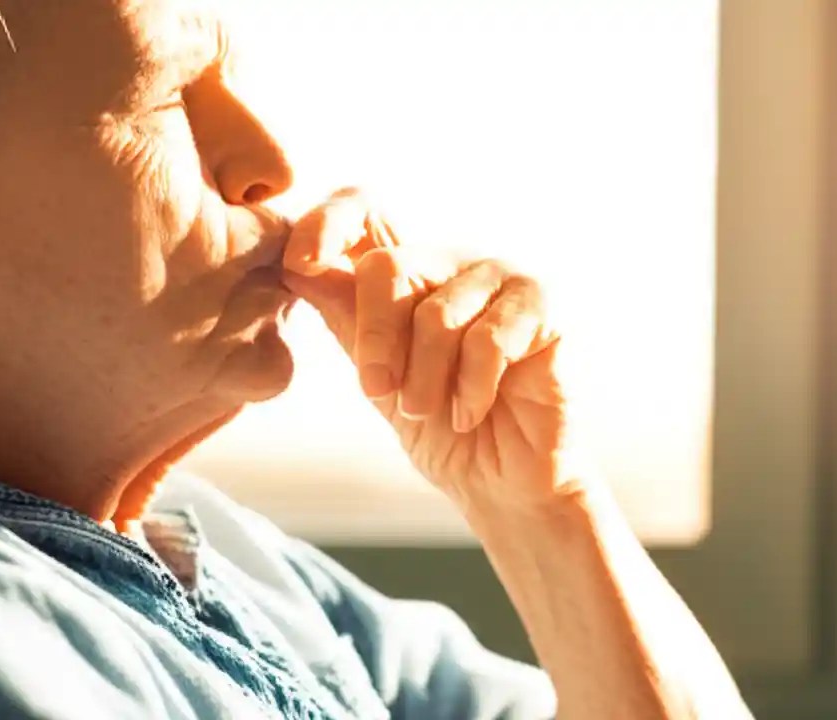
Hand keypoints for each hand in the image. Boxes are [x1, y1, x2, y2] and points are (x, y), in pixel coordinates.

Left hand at [282, 189, 587, 515]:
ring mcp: (499, 278)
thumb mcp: (378, 379)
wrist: (503, 487)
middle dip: (375, 342)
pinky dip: (471, 390)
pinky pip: (488, 340)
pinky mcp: (542, 306)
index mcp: (405, 273)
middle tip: (381, 393)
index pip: (361, 210)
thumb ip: (346, 320)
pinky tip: (470, 414)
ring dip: (425, 381)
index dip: (325, 223)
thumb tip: (294, 266)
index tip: (299, 266)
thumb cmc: (441, 431)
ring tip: (430, 412)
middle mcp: (450, 264)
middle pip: (387, 267)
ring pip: (436, 314)